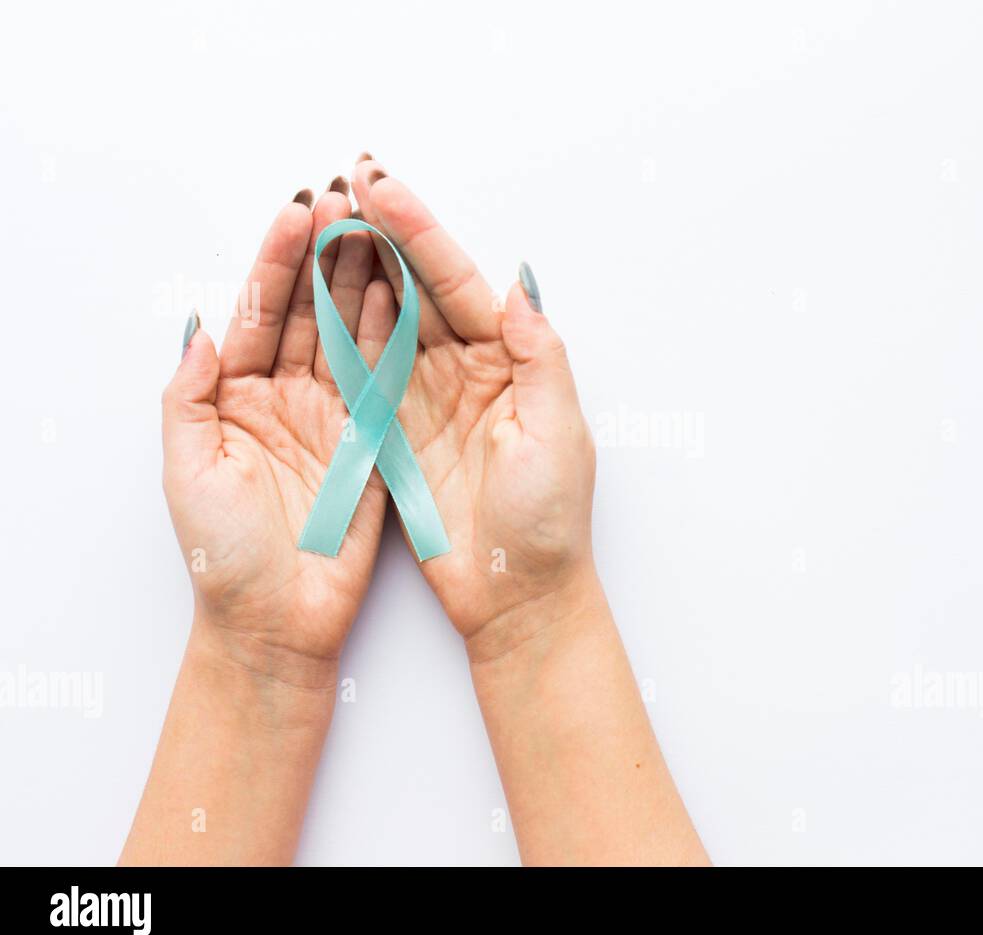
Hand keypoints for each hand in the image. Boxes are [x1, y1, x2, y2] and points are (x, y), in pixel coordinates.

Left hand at [161, 181, 396, 670]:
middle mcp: (283, 398)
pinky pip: (383, 377)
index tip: (299, 213)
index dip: (278, 261)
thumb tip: (204, 325)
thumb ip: (190, 395)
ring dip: (361, 280)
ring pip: (347, 333)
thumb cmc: (224, 555)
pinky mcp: (371, 440)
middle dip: (325, 255)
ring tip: (379, 228)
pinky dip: (393, 334)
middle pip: (305, 311)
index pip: (257, 313)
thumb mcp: (188, 469)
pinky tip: (402, 292)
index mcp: (233, 398)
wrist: (279, 621)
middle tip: (348, 201)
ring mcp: (331, 416)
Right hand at [349, 159, 597, 656]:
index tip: (381, 189)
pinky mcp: (395, 431)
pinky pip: (361, 371)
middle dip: (382, 233)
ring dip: (354, 270)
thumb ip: (541, 357)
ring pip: (384, 318)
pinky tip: (314, 294)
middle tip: (344, 180)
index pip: (458, 282)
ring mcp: (427, 397)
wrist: (515, 596)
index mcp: (511, 360)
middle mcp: (468, 369)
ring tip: (320, 218)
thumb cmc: (547, 522)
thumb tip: (518, 286)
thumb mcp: (557, 435)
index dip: (420, 233)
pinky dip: (339, 332)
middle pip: (418, 287)